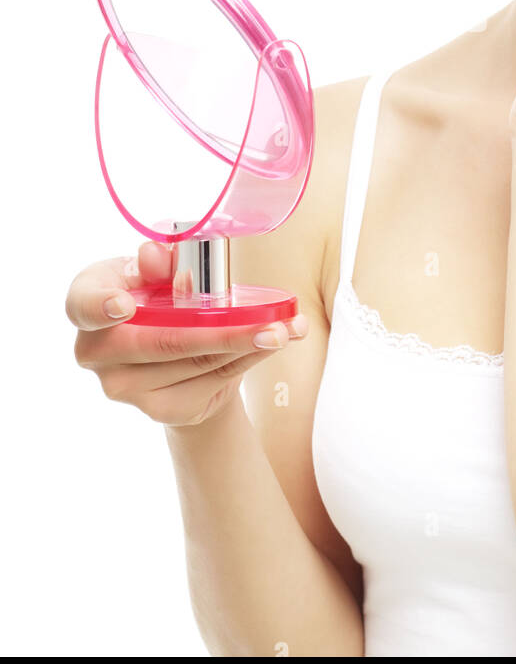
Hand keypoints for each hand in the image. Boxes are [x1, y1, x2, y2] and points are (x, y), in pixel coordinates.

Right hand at [67, 239, 308, 427]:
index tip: (124, 305)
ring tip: (285, 328)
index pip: (82, 303)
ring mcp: (123, 386)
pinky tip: (270, 344)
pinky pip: (211, 381)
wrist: (179, 353)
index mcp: (89, 300)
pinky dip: (246, 360)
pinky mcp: (159, 408)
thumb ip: (161, 260)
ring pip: (195, 362)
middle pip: (161, 341)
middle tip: (269, 326)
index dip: (99, 304)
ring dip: (247, 343)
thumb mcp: (165, 268)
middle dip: (221, 332)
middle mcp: (96, 349)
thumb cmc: (165, 297)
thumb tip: (155, 255)